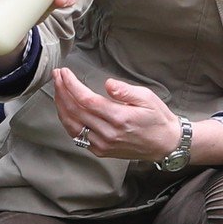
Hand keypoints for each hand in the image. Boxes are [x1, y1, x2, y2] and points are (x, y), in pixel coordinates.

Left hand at [52, 67, 178, 162]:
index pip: (86, 100)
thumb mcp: (147, 98)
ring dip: (60, 105)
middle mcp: (108, 133)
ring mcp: (103, 144)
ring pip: (72, 125)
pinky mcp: (101, 151)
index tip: (64, 72)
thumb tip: (108, 84)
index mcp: (119, 118)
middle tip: (57, 75)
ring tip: (57, 89)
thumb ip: (126, 91)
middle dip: (62, 91)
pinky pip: (77, 135)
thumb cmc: (157, 118)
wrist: (165, 144)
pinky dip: (67, 121)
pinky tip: (65, 109)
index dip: (71, 85)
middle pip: (75, 111)